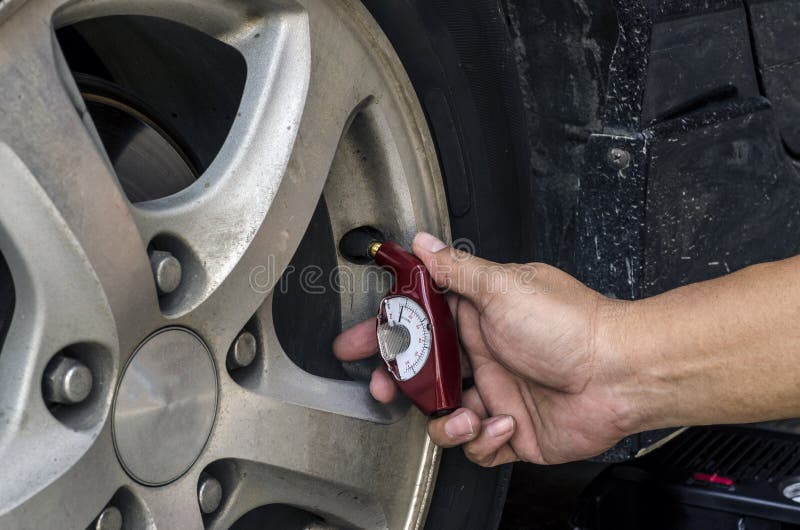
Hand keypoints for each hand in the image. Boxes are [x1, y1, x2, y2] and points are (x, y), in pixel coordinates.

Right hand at [333, 232, 633, 465]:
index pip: (416, 322)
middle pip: (421, 373)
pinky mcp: (512, 430)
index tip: (356, 341)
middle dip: (398, 382)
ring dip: (445, 421)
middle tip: (385, 386)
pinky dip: (484, 442)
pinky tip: (506, 424)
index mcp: (477, 317)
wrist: (619, 374)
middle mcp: (483, 354)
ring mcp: (497, 392)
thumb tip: (424, 243)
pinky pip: (477, 446)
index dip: (383, 332)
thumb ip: (456, 269)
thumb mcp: (504, 287)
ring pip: (443, 414)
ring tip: (467, 415)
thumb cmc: (570, 325)